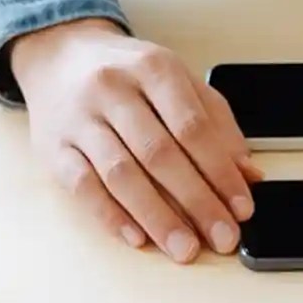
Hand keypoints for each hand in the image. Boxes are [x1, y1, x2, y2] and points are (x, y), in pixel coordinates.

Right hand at [13, 18, 261, 262]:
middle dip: (197, 202)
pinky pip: (82, 186)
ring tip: (184, 248)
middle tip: (222, 237)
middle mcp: (113, 89)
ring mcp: (79, 119)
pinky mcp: (53, 147)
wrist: (59, 54)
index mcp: (153, 68)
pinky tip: (138, 237)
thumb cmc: (128, 73)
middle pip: (160, 154)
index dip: (221, 172)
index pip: (194, 127)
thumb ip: (217, 124)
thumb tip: (249, 174)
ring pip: (122, 174)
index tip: (241, 208)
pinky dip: (112, 216)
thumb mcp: (178, 82)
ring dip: (157, 217)